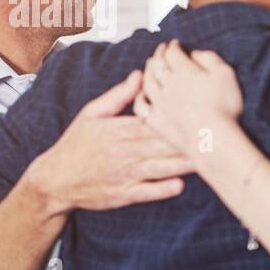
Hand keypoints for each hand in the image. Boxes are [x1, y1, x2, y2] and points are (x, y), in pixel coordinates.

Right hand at [27, 69, 193, 215]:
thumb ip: (118, 96)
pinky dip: (163, 189)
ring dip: (183, 164)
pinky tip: (181, 185)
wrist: (54, 180)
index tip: (201, 113)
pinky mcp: (123, 195)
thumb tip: (141, 74)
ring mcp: (124, 175)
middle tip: (214, 136)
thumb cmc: (76, 144)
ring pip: (160, 168)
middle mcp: (123, 151)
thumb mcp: (91, 114)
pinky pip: (147, 192)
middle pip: (162, 144)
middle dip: (188, 140)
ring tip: (207, 159)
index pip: (154, 121)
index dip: (178, 118)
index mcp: (118, 129)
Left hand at [134, 39, 243, 160]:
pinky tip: (142, 95)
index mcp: (184, 70)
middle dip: (159, 54)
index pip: (173, 53)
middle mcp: (167, 83)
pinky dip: (140, 97)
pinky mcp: (156, 121)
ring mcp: (159, 103)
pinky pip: (141, 106)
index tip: (175, 44)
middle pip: (158, 64)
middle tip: (161, 50)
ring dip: (147, 71)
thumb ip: (210, 59)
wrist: (212, 138)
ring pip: (147, 82)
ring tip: (149, 66)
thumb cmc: (224, 106)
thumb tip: (195, 53)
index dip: (173, 46)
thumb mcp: (226, 74)